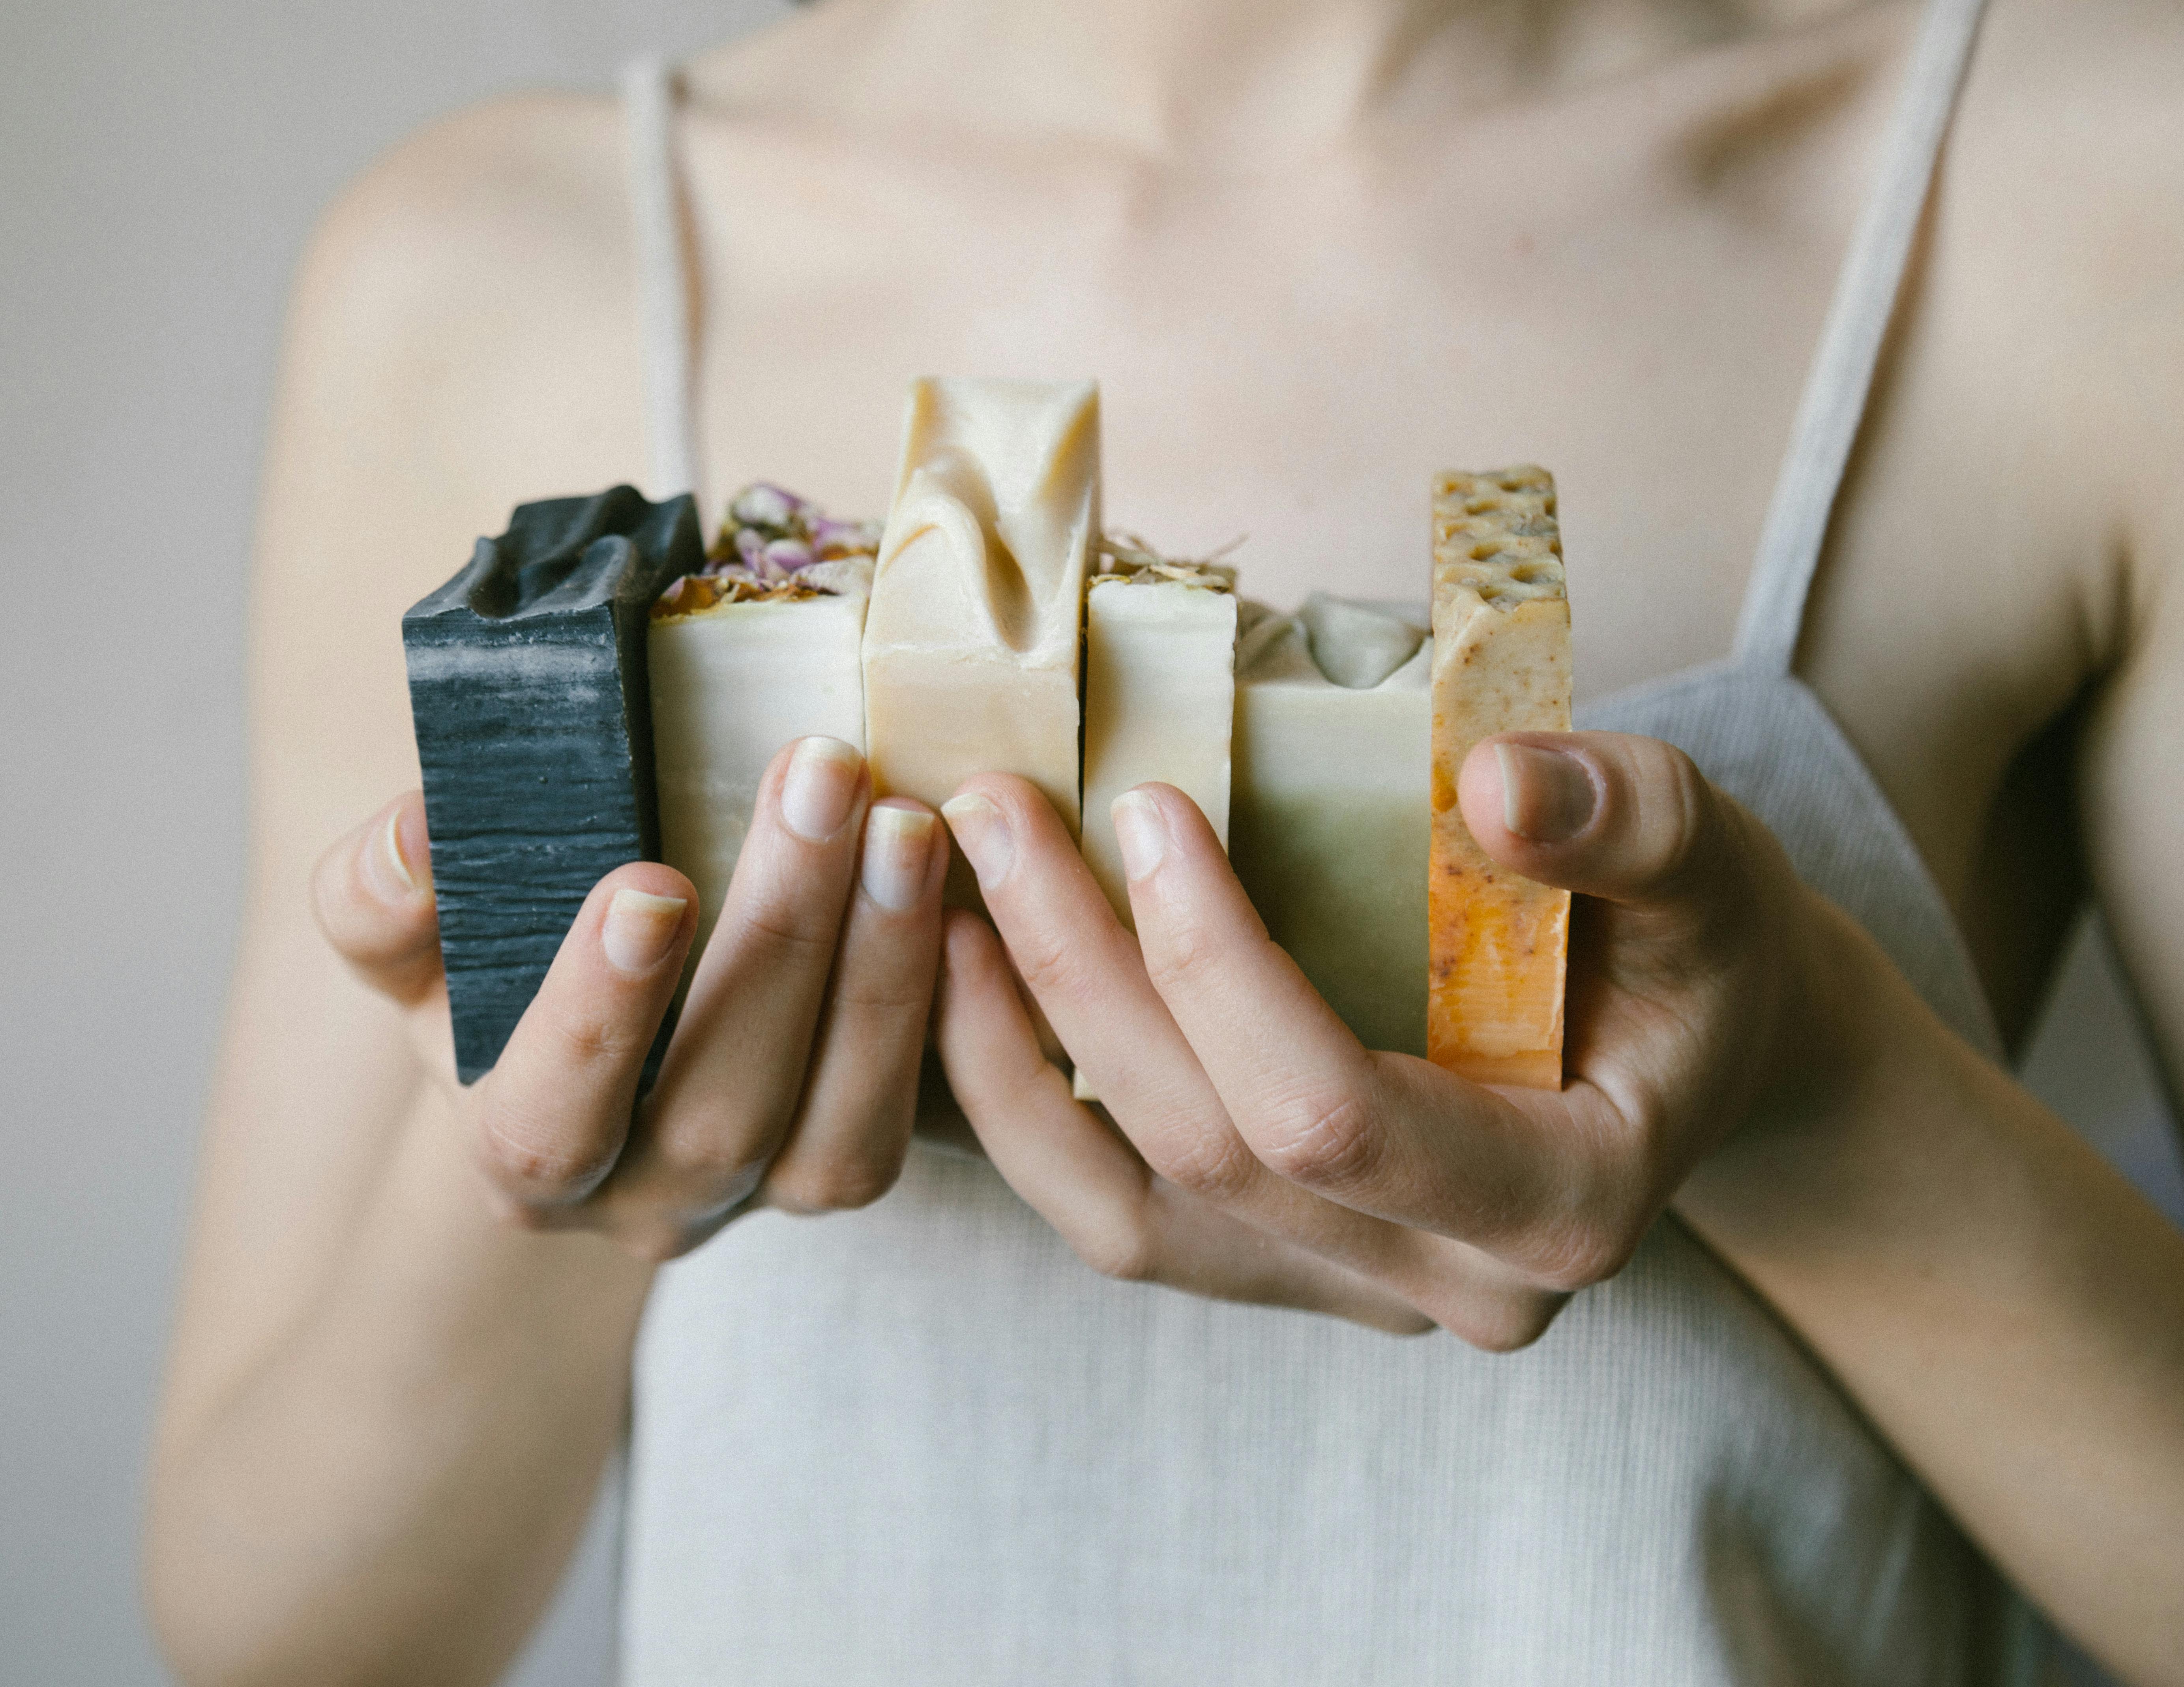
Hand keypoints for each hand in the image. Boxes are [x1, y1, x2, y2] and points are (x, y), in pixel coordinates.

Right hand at [311, 736, 948, 1258]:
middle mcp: (647, 1204)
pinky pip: (912, 1119)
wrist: (586, 1062)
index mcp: (525, 1159)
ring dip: (883, 972)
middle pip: (722, 1109)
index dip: (599, 1014)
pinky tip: (964, 893)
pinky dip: (942, 1013)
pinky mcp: (848, 1166)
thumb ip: (382, 902)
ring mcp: (762, 1198)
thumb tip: (414, 833)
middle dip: (781, 939)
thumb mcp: (412, 948)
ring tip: (907, 824)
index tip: (650, 885)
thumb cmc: (495, 980)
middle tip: (822, 777)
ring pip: (840, 1133)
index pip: (551, 1119)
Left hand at [933, 734, 1834, 1346]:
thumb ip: (1627, 822)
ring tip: (935, 901)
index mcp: (1563, 1208)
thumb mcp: (1710, 858)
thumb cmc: (1696, 943)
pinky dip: (1027, 1107)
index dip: (1216, 963)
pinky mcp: (1282, 1267)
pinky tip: (972, 986)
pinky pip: (1120, 1214)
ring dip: (1012, 1056)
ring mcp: (1350, 1294)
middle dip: (1079, 972)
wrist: (1690, 1045)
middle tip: (990, 807)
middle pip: (1209, 1150)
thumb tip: (1497, 786)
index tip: (1142, 805)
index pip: (1333, 1112)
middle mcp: (1446, 1288)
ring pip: (1129, 1212)